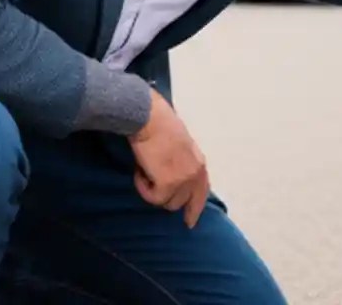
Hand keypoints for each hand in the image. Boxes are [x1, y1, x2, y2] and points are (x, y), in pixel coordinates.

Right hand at [129, 89, 209, 227]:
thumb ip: (183, 164)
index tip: (189, 222)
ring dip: (153, 190)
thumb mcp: (181, 147)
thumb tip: (174, 179)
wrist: (150, 119)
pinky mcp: (168, 185)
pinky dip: (143, 188)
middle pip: (182, 203)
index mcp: (200, 164)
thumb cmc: (160, 126)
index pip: (201, 193)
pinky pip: (153, 198)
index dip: (194, 209)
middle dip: (166, 198)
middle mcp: (196, 174)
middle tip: (152, 185)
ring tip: (145, 170)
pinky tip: (140, 171)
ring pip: (166, 203)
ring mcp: (184, 181)